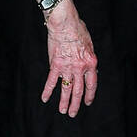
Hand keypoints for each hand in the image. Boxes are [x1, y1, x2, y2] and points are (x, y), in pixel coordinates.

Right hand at [40, 0, 97, 117]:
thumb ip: (89, 58)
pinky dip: (47, 91)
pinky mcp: (55, 65)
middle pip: (79, 90)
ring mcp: (67, 68)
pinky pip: (51, 81)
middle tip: (73, 113)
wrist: (65, 23)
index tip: (87, 102)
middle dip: (76, 104)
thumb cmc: (77, 29)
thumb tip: (89, 68)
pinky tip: (45, 98)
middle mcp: (80, 68)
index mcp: (91, 63)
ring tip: (62, 111)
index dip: (90, 95)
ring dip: (64, 102)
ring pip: (66, 89)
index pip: (91, 84)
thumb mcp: (90, 44)